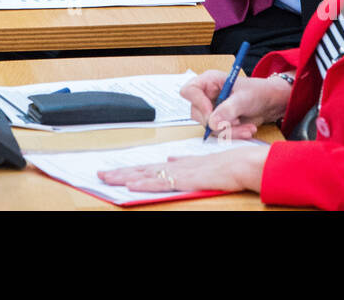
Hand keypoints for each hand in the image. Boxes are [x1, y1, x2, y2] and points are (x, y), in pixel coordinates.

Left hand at [97, 144, 268, 194]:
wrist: (242, 164)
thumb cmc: (228, 164)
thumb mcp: (203, 163)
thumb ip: (186, 162)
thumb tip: (171, 159)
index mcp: (178, 164)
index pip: (150, 167)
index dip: (131, 169)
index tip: (115, 170)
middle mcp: (176, 167)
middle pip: (143, 169)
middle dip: (120, 172)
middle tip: (100, 174)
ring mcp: (179, 173)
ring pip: (147, 174)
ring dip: (125, 176)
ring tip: (107, 178)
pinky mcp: (185, 180)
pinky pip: (161, 182)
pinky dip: (145, 183)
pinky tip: (131, 184)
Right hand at [180, 69, 291, 138]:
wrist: (271, 103)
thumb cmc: (258, 92)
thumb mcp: (244, 99)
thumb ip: (228, 109)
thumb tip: (212, 123)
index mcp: (209, 81)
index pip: (189, 91)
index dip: (198, 103)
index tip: (212, 115)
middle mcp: (206, 95)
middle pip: (198, 113)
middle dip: (219, 122)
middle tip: (236, 122)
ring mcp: (211, 109)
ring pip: (209, 126)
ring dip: (229, 131)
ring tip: (248, 128)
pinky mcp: (219, 122)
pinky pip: (219, 133)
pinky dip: (233, 134)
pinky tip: (247, 130)